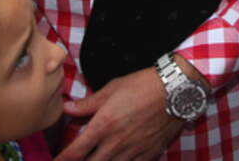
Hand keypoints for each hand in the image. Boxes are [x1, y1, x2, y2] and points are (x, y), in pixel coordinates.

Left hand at [55, 68, 184, 160]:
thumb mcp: (113, 88)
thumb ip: (88, 103)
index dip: (61, 160)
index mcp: (103, 125)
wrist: (176, 90)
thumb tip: (67, 108)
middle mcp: (115, 143)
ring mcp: (132, 151)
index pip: (75, 151)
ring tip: (96, 160)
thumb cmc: (144, 85)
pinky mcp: (148, 154)